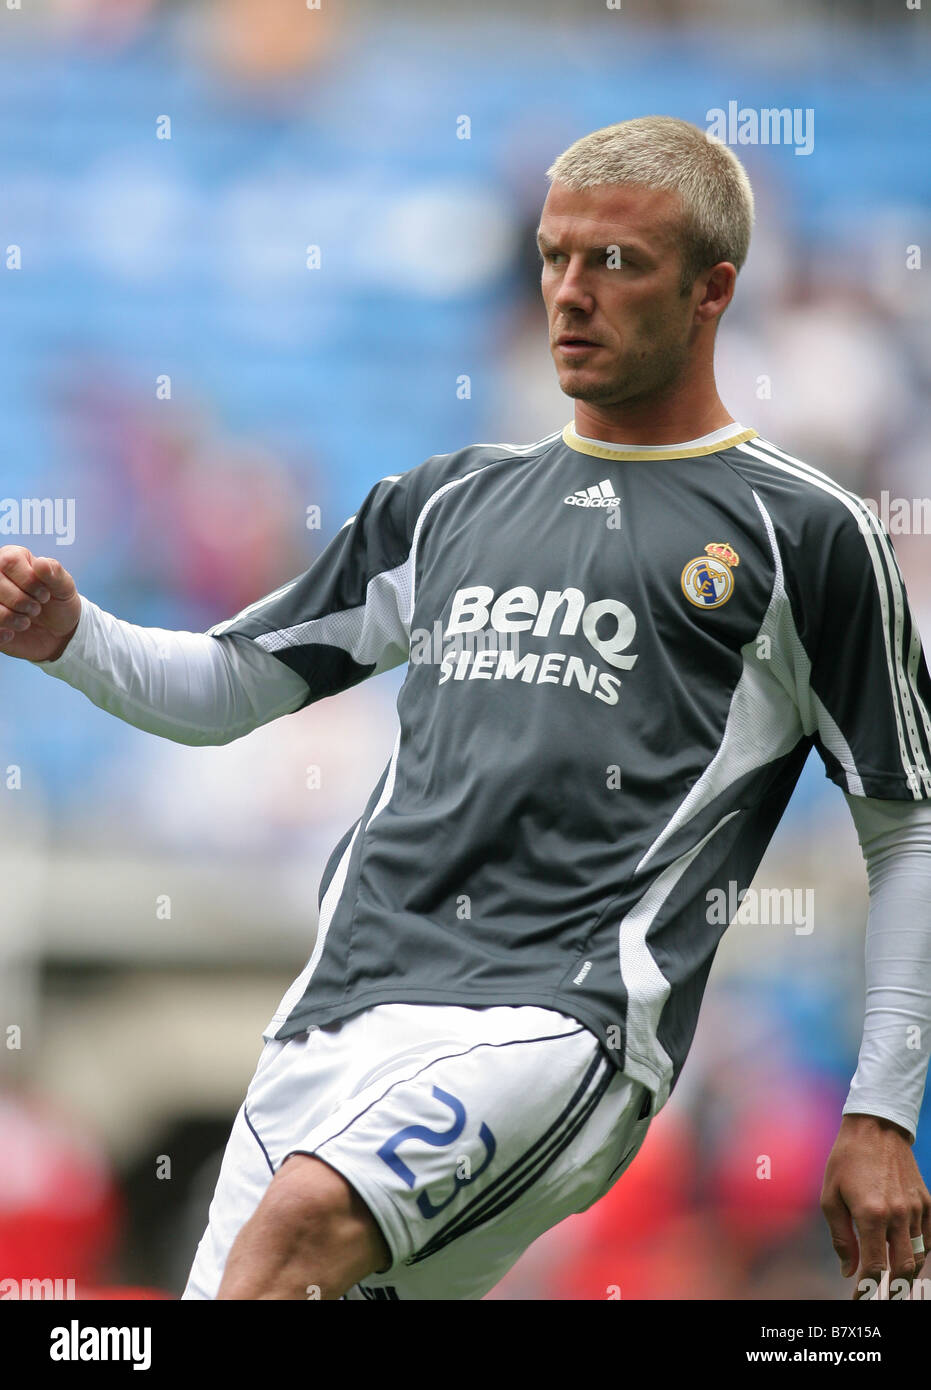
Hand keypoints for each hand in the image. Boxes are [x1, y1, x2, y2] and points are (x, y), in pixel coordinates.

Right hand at [0, 546, 81, 662]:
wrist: (57, 633)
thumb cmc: (59, 604)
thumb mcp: (65, 588)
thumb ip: (55, 574)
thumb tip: (41, 562)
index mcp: (13, 557)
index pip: (9, 561)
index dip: (29, 581)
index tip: (45, 595)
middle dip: (22, 601)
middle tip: (36, 609)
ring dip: (13, 618)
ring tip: (26, 621)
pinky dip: (5, 633)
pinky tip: (13, 633)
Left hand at [821, 1112, 930, 1298]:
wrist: (875, 1128)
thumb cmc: (845, 1160)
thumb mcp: (830, 1196)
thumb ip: (841, 1237)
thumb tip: (848, 1270)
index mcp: (871, 1214)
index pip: (874, 1267)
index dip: (867, 1289)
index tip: (860, 1299)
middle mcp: (898, 1215)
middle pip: (903, 1268)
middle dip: (894, 1289)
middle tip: (883, 1296)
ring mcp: (916, 1209)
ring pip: (919, 1255)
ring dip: (907, 1272)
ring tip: (895, 1281)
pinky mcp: (926, 1201)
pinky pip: (929, 1238)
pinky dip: (920, 1252)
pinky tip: (908, 1255)